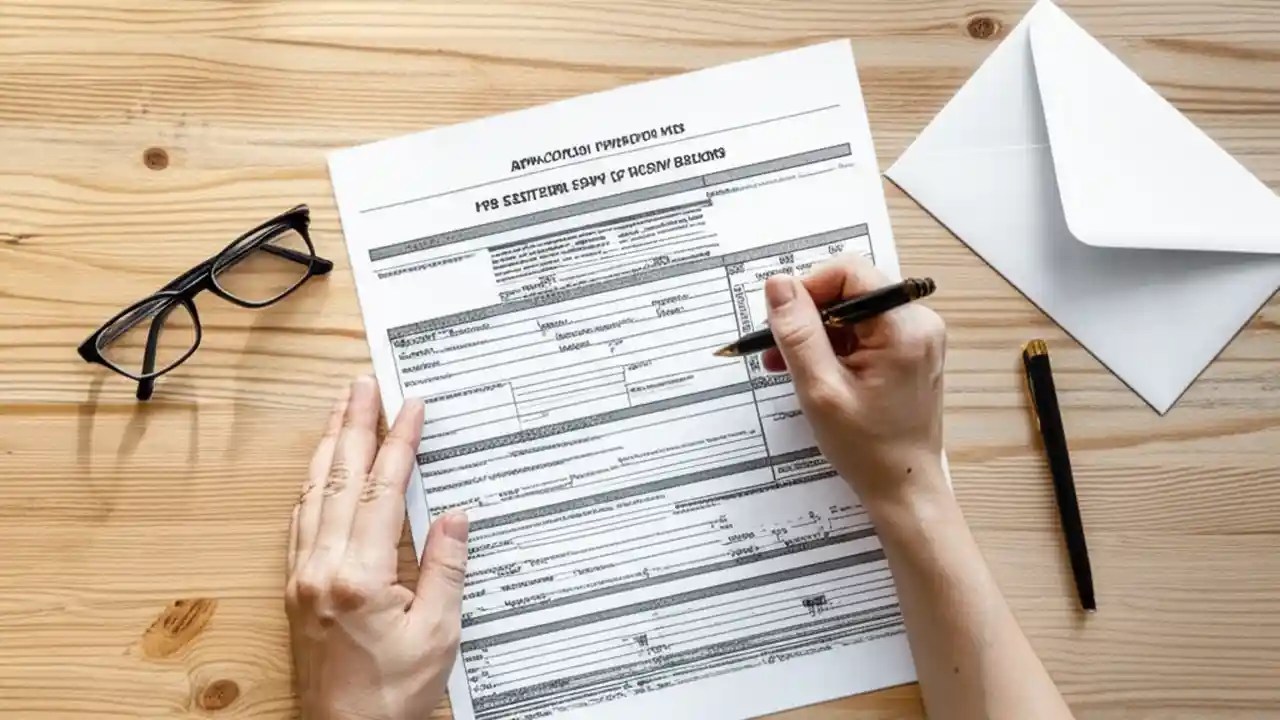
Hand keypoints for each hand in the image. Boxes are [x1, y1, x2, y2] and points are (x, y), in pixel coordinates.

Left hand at [286, 375, 469, 719]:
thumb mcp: (437, 637)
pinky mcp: (295, 590)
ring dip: (330, 447)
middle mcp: (321, 570)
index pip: (382, 491)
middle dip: (355, 425)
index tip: (410, 407)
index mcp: (360, 578)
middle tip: (363, 385)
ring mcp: (302, 578)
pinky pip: (300, 523)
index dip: (399, 443)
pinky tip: (318, 471)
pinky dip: (311, 487)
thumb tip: (455, 517)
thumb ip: (446, 571)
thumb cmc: (391, 697)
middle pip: (339, 479)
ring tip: (341, 410)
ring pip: (313, 494)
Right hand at [762, 256, 945, 505]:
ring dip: (815, 333)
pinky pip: (862, 330)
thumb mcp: (820, 389)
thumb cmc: (868, 448)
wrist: (903, 486)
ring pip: (851, 311)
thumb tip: (778, 285)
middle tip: (775, 348)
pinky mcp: (908, 350)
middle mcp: (918, 323)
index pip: (850, 272)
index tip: (781, 318)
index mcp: (904, 328)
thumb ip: (798, 333)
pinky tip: (809, 368)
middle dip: (808, 316)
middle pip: (849, 290)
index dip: (808, 287)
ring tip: (785, 364)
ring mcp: (916, 337)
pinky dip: (833, 345)